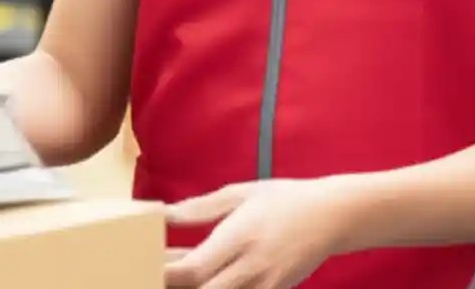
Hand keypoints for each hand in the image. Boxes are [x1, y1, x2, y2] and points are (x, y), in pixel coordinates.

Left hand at [165, 179, 346, 288]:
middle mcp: (251, 270)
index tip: (142, 265)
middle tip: (150, 275)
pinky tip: (201, 280)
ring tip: (176, 278)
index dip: (164, 275)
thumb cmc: (282, 200)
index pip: (192, 271)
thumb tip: (161, 214)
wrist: (332, 217)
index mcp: (239, 239)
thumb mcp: (239, 195)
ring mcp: (264, 288)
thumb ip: (198, 209)